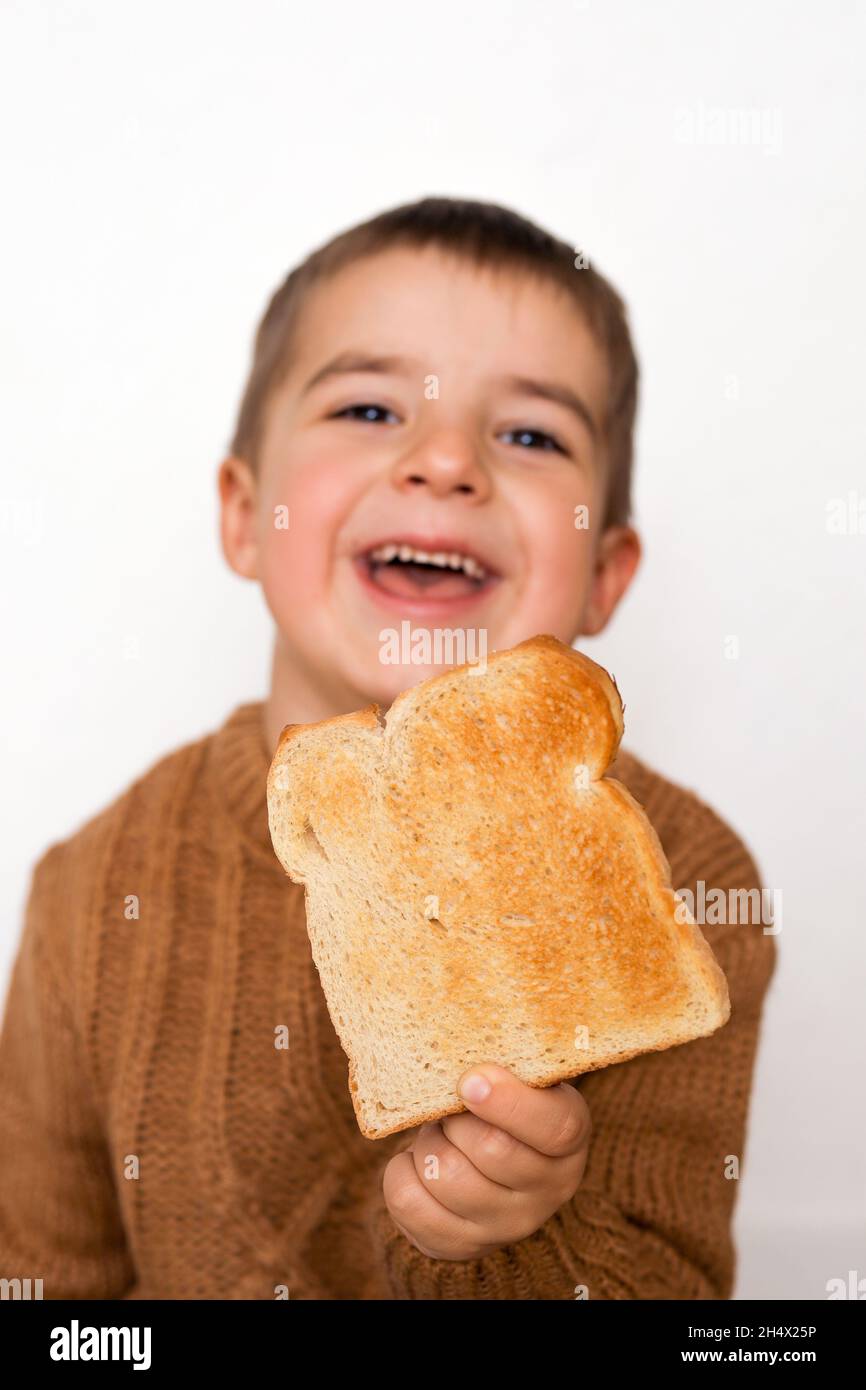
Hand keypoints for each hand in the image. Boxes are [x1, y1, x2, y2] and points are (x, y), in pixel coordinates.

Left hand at [382, 1062, 590, 1260]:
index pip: (553, 1127)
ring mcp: (506, 1226)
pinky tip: (418, 1162)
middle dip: (456, 1117)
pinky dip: (401, 1172)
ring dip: (428, 1143)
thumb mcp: (521, 1079)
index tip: (470, 1079)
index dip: (507, 1101)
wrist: (489, 1165)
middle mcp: (548, 1191)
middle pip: (490, 1148)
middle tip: (450, 1106)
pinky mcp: (461, 1244)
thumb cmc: (502, 1105)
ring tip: (437, 1134)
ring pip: (447, 1176)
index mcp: (570, 1139)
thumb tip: (466, 1064)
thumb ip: (504, 1065)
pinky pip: (410, 1203)